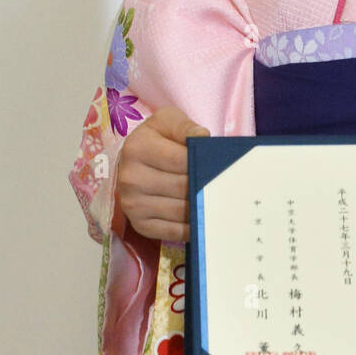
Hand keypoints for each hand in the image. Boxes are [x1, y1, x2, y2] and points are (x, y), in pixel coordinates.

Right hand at [117, 106, 209, 241]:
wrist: (133, 162)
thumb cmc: (156, 139)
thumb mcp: (167, 121)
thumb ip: (185, 126)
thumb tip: (203, 137)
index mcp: (137, 148)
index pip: (182, 160)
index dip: (204, 162)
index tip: (218, 164)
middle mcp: (130, 178)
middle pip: (183, 187)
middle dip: (205, 185)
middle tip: (225, 185)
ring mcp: (132, 205)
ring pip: (180, 211)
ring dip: (202, 207)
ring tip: (217, 200)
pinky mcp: (140, 225)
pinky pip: (173, 232)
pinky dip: (192, 227)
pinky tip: (203, 217)